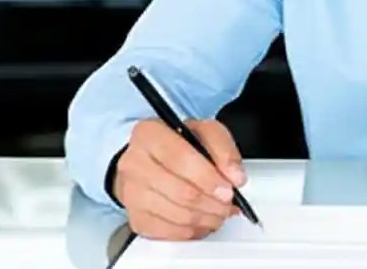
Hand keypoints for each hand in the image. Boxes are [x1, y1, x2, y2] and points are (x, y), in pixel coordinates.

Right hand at [113, 118, 247, 240]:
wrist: (150, 161)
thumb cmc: (177, 145)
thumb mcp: (204, 132)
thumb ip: (223, 148)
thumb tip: (234, 176)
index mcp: (149, 133)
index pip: (180, 158)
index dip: (208, 178)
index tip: (228, 189)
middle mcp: (134, 163)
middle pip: (181, 192)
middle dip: (213, 203)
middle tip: (228, 204)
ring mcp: (131, 193)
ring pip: (178, 216)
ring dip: (207, 218)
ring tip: (218, 212)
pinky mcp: (136, 218)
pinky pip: (171, 233)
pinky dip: (193, 230)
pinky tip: (201, 220)